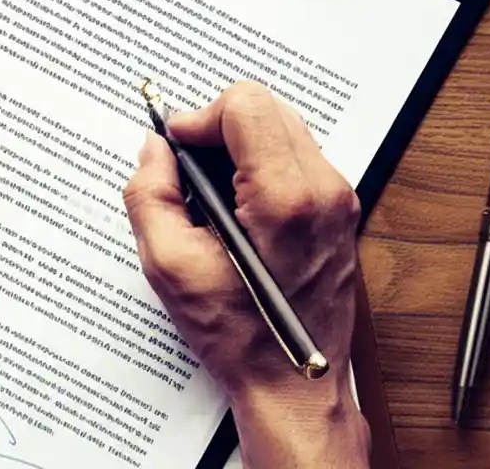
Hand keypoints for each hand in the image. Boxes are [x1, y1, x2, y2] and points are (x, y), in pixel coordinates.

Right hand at [124, 82, 369, 467]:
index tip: (175, 148)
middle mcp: (323, 189)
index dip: (199, 118)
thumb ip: (151, 196)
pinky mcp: (339, 211)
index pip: (245, 106)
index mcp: (285, 198)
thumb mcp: (170, 267)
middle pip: (266, 108)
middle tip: (187, 170)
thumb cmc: (236, 335)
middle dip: (217, 128)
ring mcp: (338, 199)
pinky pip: (294, 157)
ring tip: (208, 194)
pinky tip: (233, 208)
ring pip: (281, 128)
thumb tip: (154, 150)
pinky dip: (258, 165)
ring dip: (237, 146)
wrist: (292, 384)